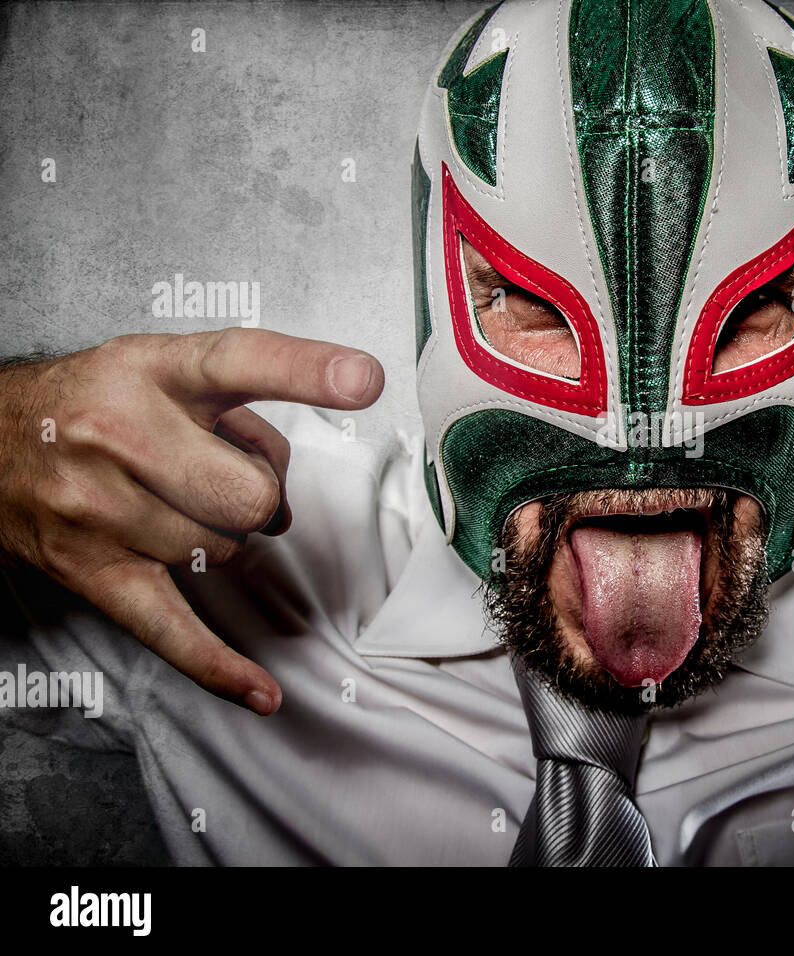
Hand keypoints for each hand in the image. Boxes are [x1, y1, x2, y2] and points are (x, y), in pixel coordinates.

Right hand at [0, 330, 384, 714]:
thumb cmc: (99, 402)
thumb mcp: (162, 369)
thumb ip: (239, 409)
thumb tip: (280, 492)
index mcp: (154, 368)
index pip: (241, 360)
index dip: (308, 371)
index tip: (363, 381)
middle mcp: (121, 432)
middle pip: (250, 493)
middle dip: (256, 493)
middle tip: (220, 476)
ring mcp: (101, 507)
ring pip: (226, 552)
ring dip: (222, 536)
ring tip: (178, 503)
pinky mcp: (93, 571)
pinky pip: (170, 630)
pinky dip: (219, 667)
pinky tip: (262, 693)